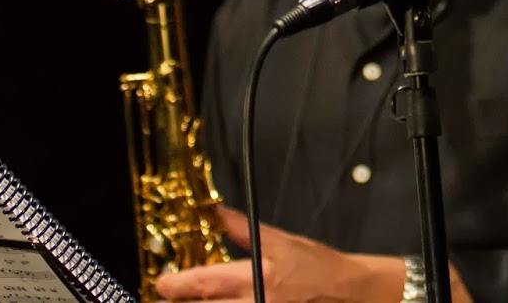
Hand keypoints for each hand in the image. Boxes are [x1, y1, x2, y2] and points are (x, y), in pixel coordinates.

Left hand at [154, 207, 399, 302]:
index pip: (202, 283)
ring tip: (187, 302)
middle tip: (164, 299)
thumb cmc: (315, 265)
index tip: (162, 281)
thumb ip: (244, 230)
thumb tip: (216, 212)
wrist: (345, 291)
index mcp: (256, 277)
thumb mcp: (281, 241)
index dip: (174, 284)